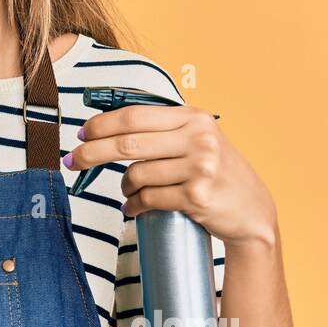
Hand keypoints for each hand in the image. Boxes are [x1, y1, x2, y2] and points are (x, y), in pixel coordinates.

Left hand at [65, 104, 276, 247]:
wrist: (253, 210)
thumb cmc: (216, 173)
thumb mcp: (197, 140)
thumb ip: (161, 130)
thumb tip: (105, 128)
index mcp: (193, 118)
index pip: (135, 115)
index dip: (102, 125)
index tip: (82, 134)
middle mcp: (198, 138)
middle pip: (128, 143)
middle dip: (93, 152)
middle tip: (74, 160)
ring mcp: (199, 168)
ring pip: (137, 175)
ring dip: (124, 187)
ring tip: (129, 191)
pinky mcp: (197, 197)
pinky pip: (148, 199)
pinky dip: (135, 205)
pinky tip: (135, 208)